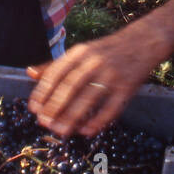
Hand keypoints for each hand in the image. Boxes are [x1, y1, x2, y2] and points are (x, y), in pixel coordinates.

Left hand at [25, 33, 161, 138]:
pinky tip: (86, 131)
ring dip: (73, 117)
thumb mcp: (81, 52)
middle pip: (71, 86)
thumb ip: (56, 64)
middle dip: (55, 106)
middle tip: (44, 122)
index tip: (33, 108)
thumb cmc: (106, 50)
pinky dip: (98, 121)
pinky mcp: (127, 87)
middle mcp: (95, 61)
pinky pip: (111, 108)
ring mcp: (113, 74)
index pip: (57, 72)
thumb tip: (29, 73)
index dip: (43, 91)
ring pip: (89, 99)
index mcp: (80, 52)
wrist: (144, 42)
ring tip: (60, 131)